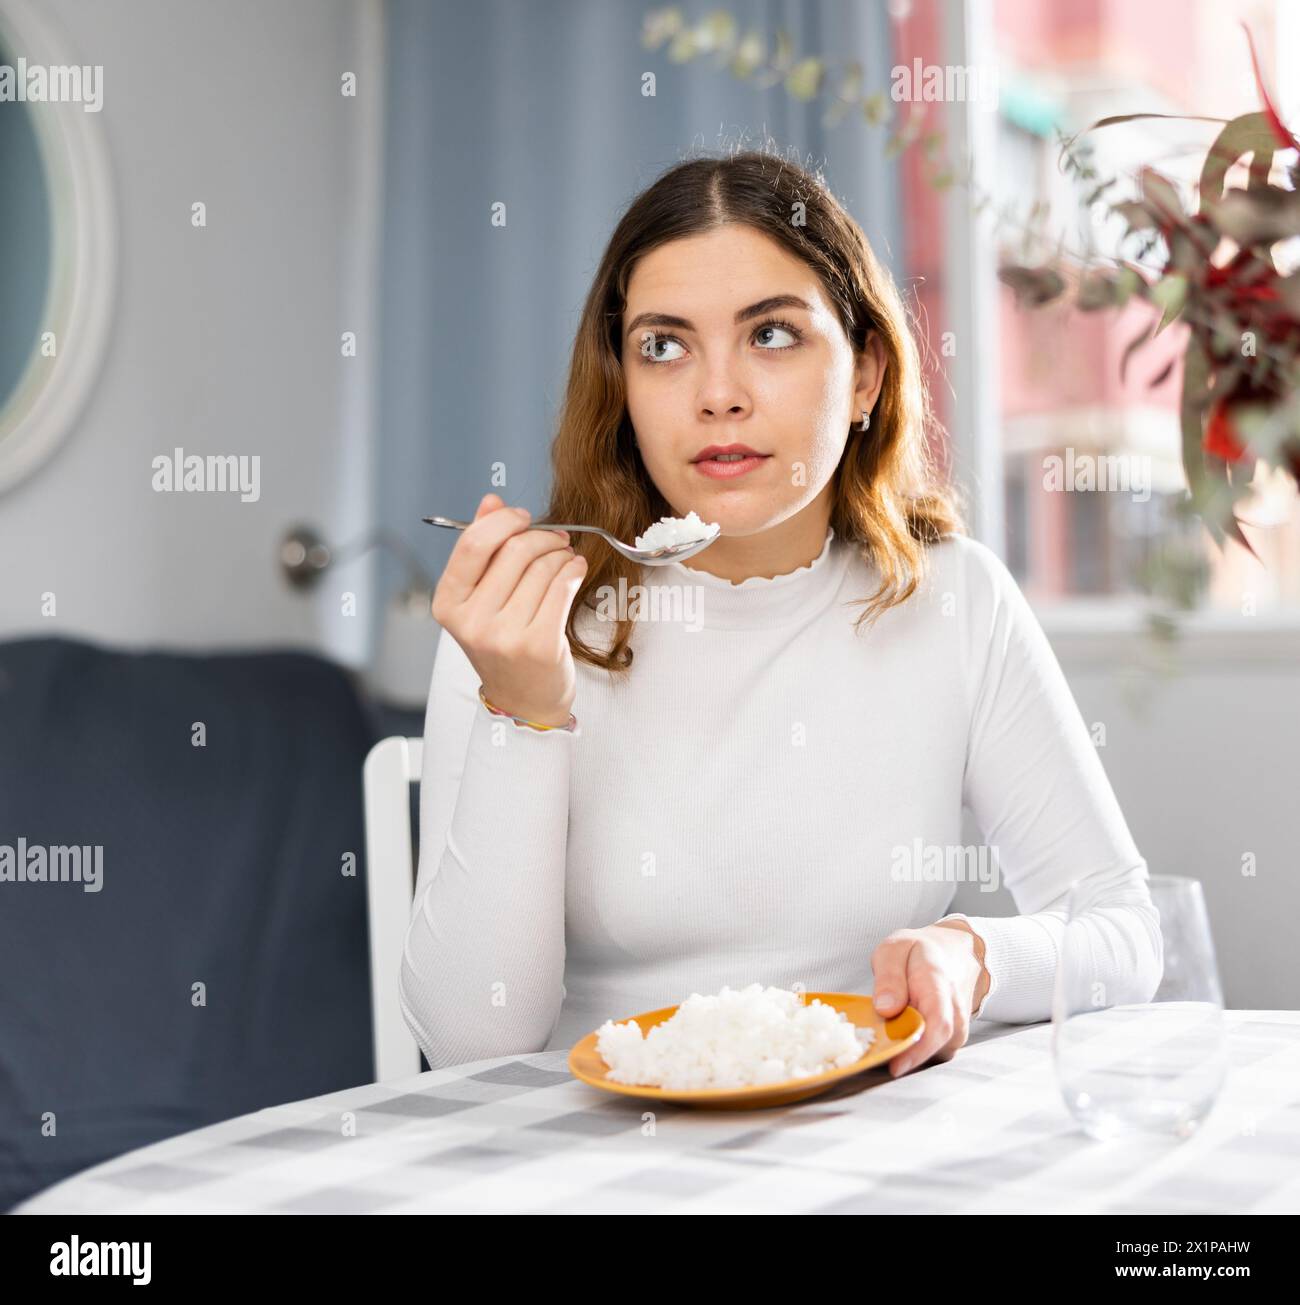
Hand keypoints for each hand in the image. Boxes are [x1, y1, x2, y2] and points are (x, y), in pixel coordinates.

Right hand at [430, 492, 587, 726]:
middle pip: (515, 551)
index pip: (473, 544)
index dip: (504, 522)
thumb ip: (483, 548)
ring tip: (565, 559)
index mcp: (449, 604)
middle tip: (557, 539)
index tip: (523, 517)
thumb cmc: (503, 641)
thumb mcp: (481, 597)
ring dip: (562, 554)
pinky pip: (562, 587)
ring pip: (543, 567)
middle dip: (542, 536)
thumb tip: (491, 501)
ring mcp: (504, 636)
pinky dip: (574, 570)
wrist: (523, 699)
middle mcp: (471, 622)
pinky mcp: (539, 645)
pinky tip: (575, 570)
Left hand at [870, 921, 989, 1077]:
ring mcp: (956, 1031)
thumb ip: (889, 977)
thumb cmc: (916, 954)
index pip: (938, 1024)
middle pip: (933, 1046)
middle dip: (901, 1054)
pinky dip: (908, 1051)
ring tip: (882, 1034)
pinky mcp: (949, 1043)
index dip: (918, 1049)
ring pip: (929, 1055)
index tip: (895, 1066)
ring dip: (903, 1052)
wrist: (947, 956)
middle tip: (872, 1049)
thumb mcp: (894, 950)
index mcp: (940, 986)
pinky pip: (927, 1055)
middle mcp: (956, 1014)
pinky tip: (893, 1038)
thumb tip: (885, 1009)